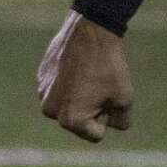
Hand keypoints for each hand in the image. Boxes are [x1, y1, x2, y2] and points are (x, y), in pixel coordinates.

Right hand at [37, 11, 133, 142]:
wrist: (92, 31)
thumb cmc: (109, 68)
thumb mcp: (125, 100)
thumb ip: (120, 121)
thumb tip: (110, 124)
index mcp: (69, 120)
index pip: (96, 134)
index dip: (107, 116)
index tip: (106, 95)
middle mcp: (50, 111)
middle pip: (80, 122)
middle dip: (93, 108)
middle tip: (98, 84)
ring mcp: (42, 93)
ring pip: (71, 105)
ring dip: (82, 96)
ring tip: (90, 75)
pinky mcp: (41, 78)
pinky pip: (63, 89)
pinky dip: (72, 82)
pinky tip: (78, 66)